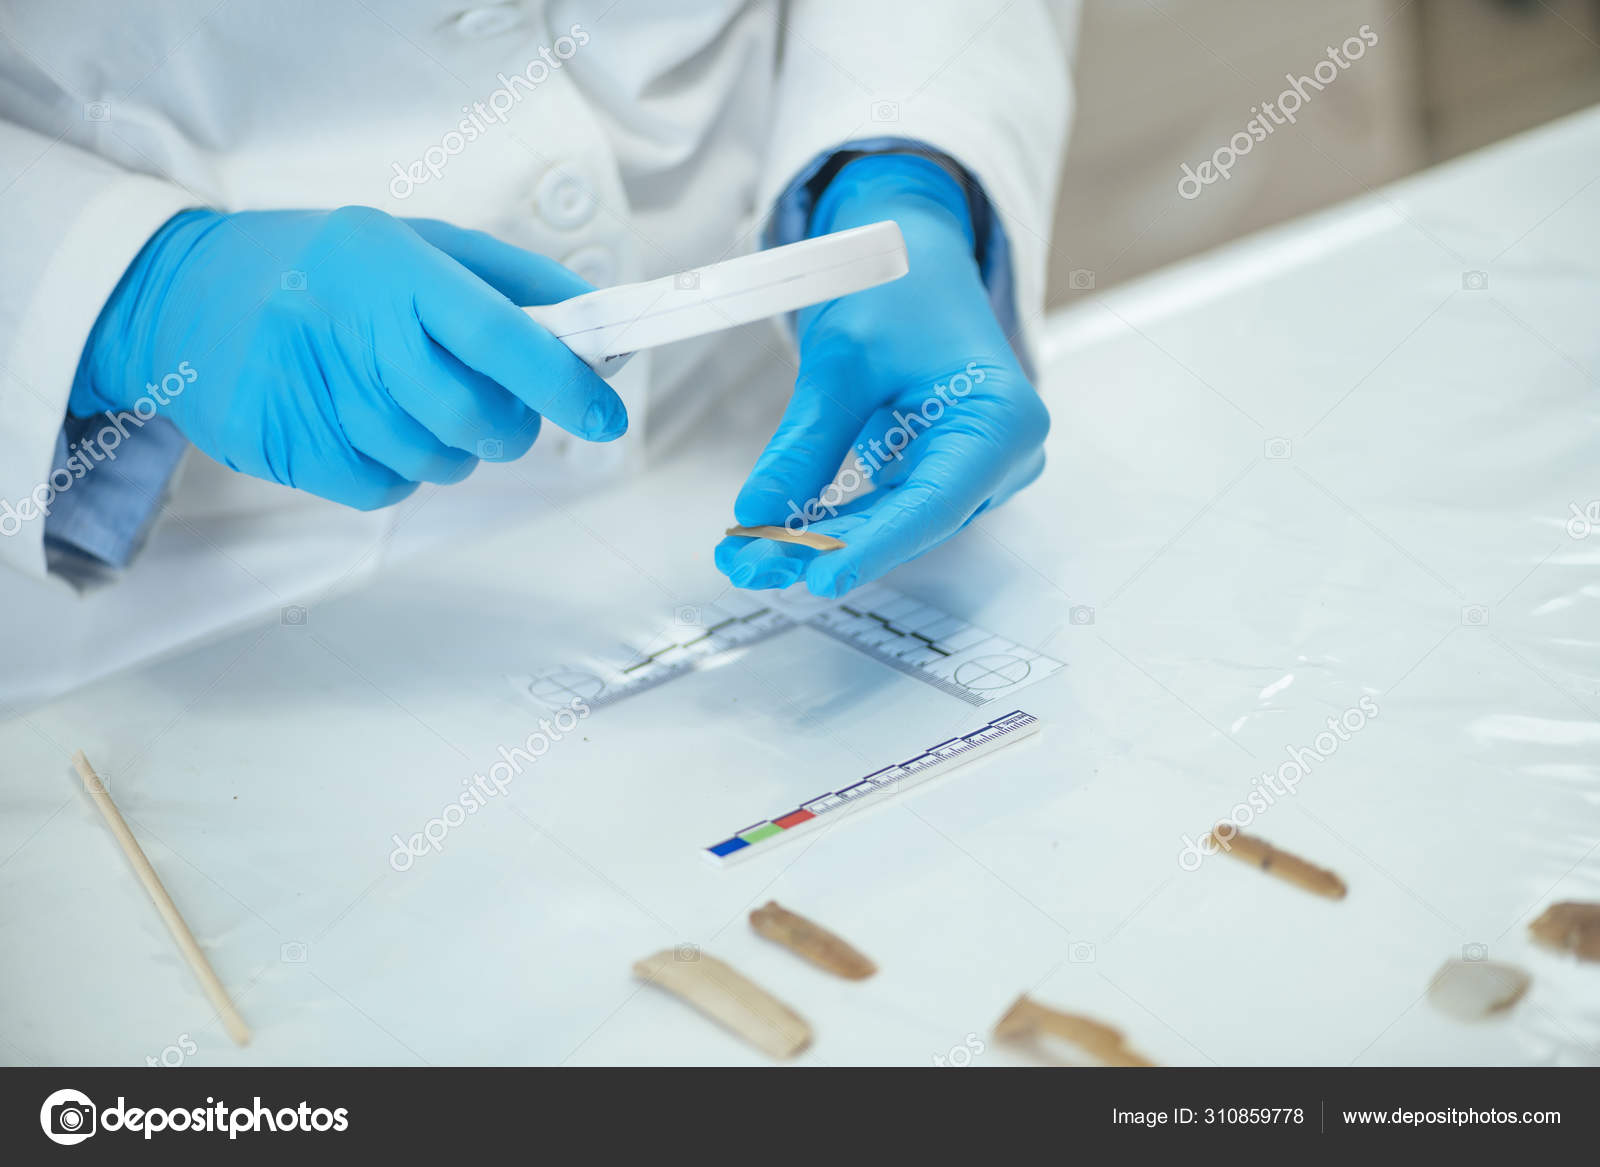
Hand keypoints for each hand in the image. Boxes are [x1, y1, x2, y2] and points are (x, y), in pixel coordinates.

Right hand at [72, 207, 626, 508]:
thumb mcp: (413, 242)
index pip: (497, 333)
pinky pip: (386, 489)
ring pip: (435, 460)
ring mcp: (313, 392)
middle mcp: (350, 326)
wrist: (179, 294)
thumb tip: (599, 326)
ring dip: (452, 447)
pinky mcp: (287, 447)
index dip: (561, 381)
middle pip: (472, 415)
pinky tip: (371, 426)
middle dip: (509, 426)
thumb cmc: (322, 267)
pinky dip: (400, 471)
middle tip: (501, 409)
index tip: (605, 415)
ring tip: (413, 401)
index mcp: (392, 265)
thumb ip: (512, 283)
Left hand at [715, 155, 1047, 596]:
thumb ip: (805, 445)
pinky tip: (779, 535)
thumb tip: (755, 516)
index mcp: (1001, 421)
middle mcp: (1004, 457)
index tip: (817, 578)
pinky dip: (838, 521)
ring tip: (747, 554)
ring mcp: (980, 470)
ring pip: (894, 522)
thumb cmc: (897, 289)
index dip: (873, 547)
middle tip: (746, 564)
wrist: (918, 255)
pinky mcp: (948, 473)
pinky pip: (890, 508)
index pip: (933, 503)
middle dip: (826, 548)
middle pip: (910, 522)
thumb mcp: (842, 362)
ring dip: (824, 540)